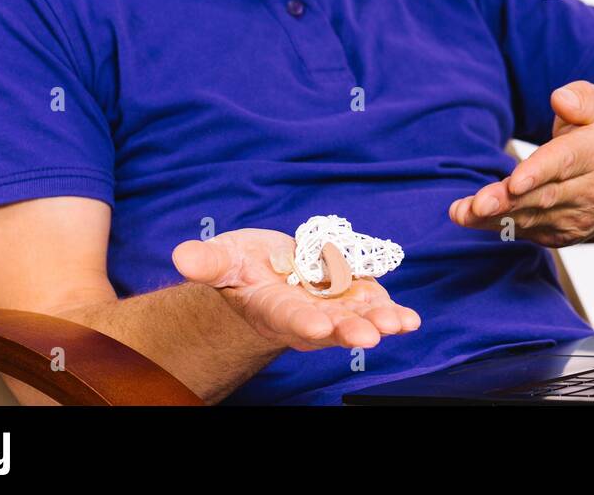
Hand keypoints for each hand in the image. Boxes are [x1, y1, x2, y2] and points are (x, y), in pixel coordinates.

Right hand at [172, 228, 420, 350]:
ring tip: (399, 325)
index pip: (287, 318)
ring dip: (379, 323)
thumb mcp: (223, 259)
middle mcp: (306, 316)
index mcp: (273, 308)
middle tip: (368, 336)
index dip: (302, 323)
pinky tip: (411, 319)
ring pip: (358, 320)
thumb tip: (182, 256)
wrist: (270, 273)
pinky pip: (376, 308)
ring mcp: (334, 309)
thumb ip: (208, 263)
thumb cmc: (243, 267)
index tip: (317, 327)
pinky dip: (394, 314)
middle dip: (349, 331)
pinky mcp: (355, 298)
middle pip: (329, 327)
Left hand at [447, 81, 593, 246]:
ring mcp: (580, 217)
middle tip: (476, 204)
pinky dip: (501, 227)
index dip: (538, 172)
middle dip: (507, 201)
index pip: (565, 162)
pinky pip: (531, 232)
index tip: (514, 181)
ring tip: (460, 213)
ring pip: (533, 218)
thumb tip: (559, 99)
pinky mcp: (567, 235)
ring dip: (495, 218)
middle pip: (544, 196)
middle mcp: (593, 190)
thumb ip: (582, 98)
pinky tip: (473, 218)